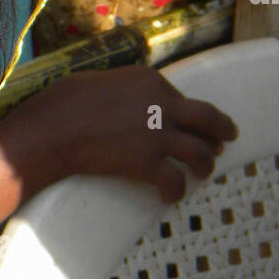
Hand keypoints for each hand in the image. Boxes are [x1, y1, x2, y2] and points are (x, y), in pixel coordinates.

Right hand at [53, 66, 238, 199]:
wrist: (51, 129)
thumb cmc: (63, 102)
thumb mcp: (99, 81)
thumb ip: (123, 90)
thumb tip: (126, 101)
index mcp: (150, 81)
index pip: (180, 98)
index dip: (187, 113)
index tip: (191, 122)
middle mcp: (162, 105)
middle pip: (207, 118)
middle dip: (222, 129)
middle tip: (227, 139)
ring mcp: (158, 135)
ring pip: (199, 152)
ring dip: (205, 164)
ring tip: (203, 173)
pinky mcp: (147, 163)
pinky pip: (174, 180)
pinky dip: (176, 191)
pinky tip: (170, 197)